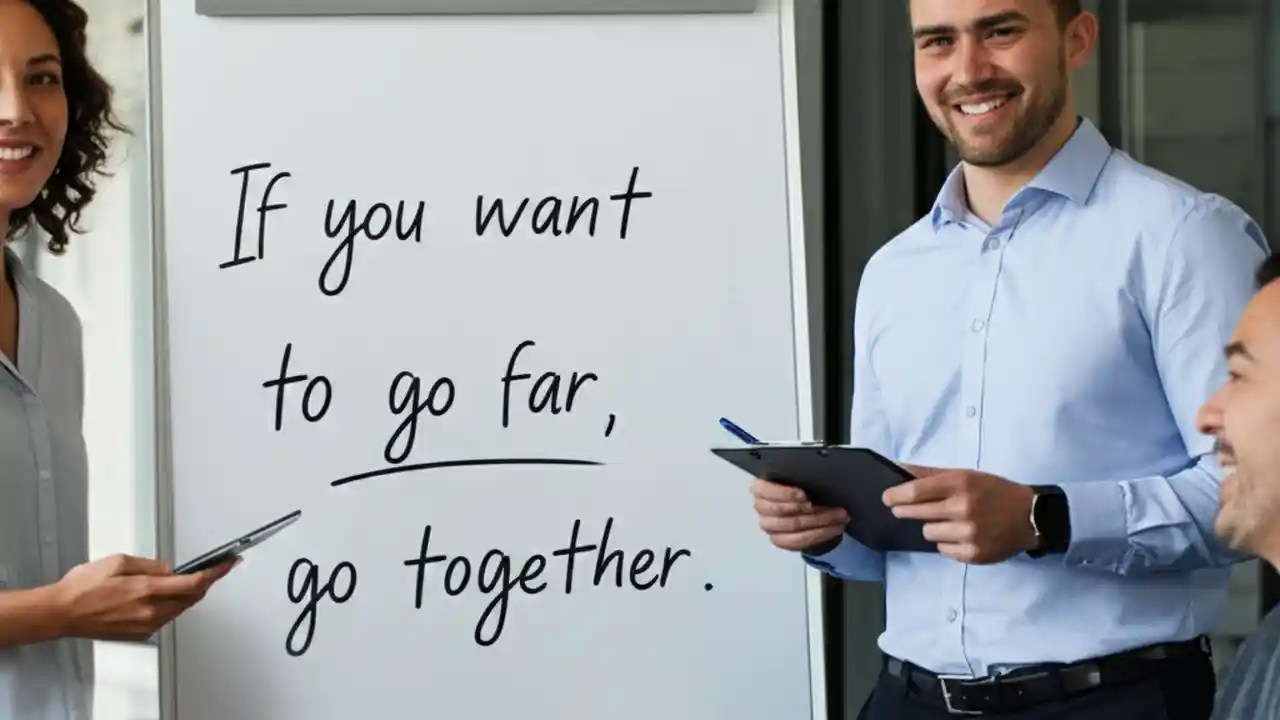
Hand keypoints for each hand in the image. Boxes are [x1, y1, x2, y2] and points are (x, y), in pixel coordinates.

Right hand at [52, 554, 237, 641]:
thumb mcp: (119, 562)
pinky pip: (165, 618)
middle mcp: (151, 611)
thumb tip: (171, 570)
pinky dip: (170, 606)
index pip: (194, 583)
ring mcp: (146, 625)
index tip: (230, 563)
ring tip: (184, 581)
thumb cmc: (83, 586)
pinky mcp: (140, 634)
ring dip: (187, 595)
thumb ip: (150, 565)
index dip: (217, 572)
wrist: (61, 613)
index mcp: (147, 590)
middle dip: (204, 583)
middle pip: (191, 598)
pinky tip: (161, 597)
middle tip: (212, 568)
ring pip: (179, 609)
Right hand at [751, 477, 848, 551]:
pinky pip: (798, 542)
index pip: (766, 491)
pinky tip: (834, 529)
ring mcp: (768, 525)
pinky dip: (820, 535)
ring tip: (840, 517)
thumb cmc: (800, 486)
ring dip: (821, 523)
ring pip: (794, 527)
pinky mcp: (778, 540)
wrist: (804, 504)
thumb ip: (800, 477)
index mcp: (760, 486)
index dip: (785, 494)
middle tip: (835, 507)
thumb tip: (817, 477)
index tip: (804, 495)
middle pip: (783, 512)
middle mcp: (761, 506)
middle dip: (812, 510)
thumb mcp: (799, 476)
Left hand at [883, 466, 1036, 563]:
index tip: (886, 498)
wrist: (1031, 516)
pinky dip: (947, 543)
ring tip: (948, 522)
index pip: (915, 491)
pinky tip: (961, 535)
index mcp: (960, 484)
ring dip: (932, 528)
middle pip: (916, 514)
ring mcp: (968, 533)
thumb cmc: (994, 491)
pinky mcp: (973, 554)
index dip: (895, 496)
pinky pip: (943, 550)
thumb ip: (930, 473)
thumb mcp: (965, 475)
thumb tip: (898, 468)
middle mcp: (963, 509)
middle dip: (906, 512)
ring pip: (928, 533)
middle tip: (903, 510)